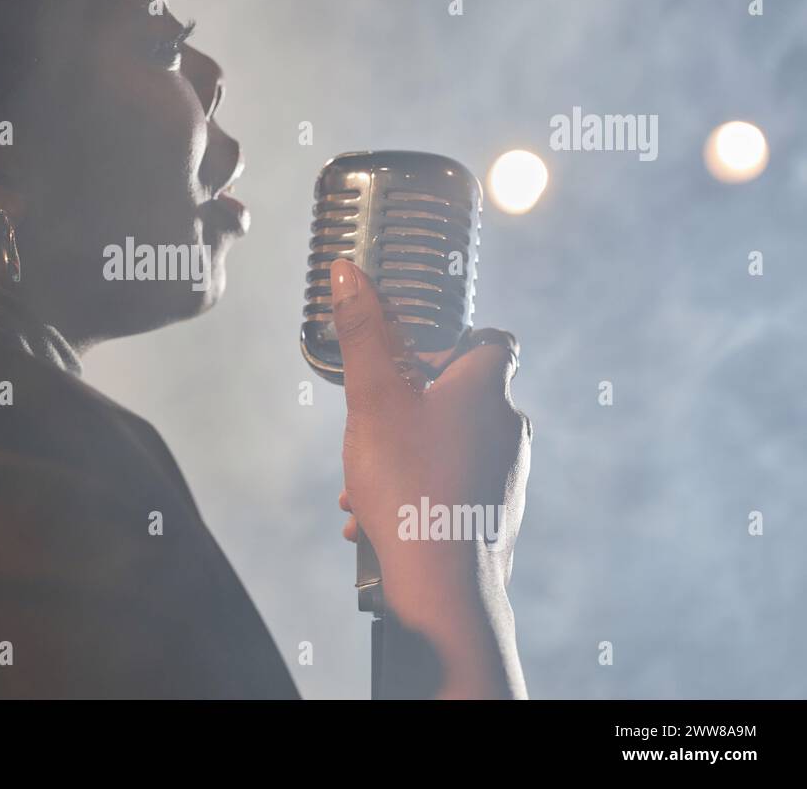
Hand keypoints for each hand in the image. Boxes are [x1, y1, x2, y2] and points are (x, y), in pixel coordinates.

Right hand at [329, 258, 531, 697]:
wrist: (443, 585)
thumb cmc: (412, 485)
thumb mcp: (372, 397)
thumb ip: (362, 332)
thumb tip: (349, 272)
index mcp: (486, 388)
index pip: (490, 339)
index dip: (453, 339)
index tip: (415, 352)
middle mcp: (508, 427)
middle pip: (458, 396)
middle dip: (407, 409)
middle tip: (369, 428)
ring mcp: (507, 474)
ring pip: (450, 446)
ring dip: (404, 455)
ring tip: (364, 483)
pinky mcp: (495, 514)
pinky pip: (453, 487)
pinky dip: (417, 492)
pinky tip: (377, 517)